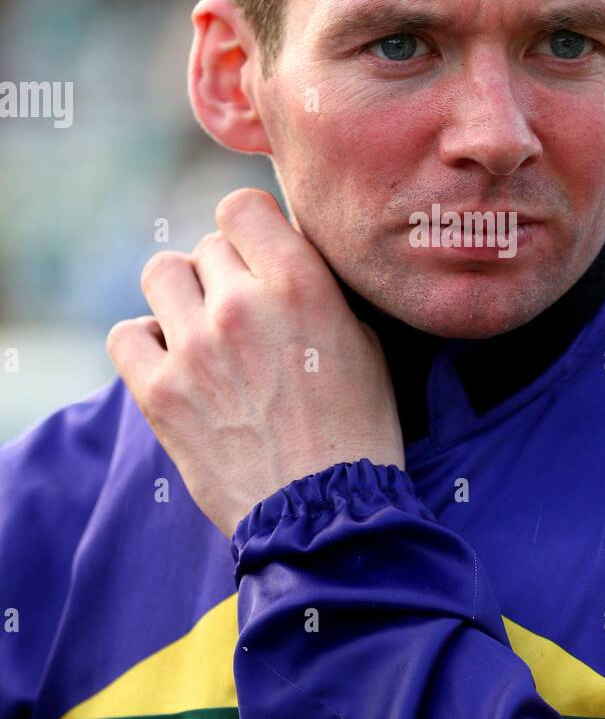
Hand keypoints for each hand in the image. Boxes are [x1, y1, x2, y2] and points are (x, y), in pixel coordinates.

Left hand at [107, 188, 404, 537]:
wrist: (325, 512)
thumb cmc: (358, 429)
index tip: (258, 253)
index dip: (249, 228)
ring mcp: (194, 349)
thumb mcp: (364, 341)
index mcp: (299, 283)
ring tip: (201, 327)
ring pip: (160, 274)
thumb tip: (285, 260)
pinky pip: (126, 335)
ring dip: (180, 294)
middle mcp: (240, 305)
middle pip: (206, 246)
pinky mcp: (161, 394)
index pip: (241, 206)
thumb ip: (318, 291)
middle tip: (243, 312)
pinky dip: (144, 341)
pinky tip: (172, 360)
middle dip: (224, 271)